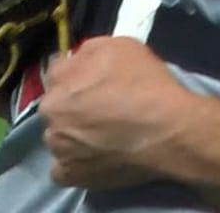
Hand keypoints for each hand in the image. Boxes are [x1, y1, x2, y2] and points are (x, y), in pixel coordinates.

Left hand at [39, 36, 196, 188]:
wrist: (169, 129)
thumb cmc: (145, 83)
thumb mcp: (118, 45)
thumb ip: (87, 52)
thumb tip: (75, 60)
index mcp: (58, 79)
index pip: (57, 73)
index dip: (77, 77)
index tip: (95, 84)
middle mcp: (50, 112)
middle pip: (56, 107)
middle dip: (72, 108)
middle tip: (101, 112)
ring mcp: (59, 147)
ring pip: (59, 138)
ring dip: (72, 137)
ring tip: (102, 139)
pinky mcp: (73, 175)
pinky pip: (63, 169)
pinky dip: (75, 165)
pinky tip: (93, 159)